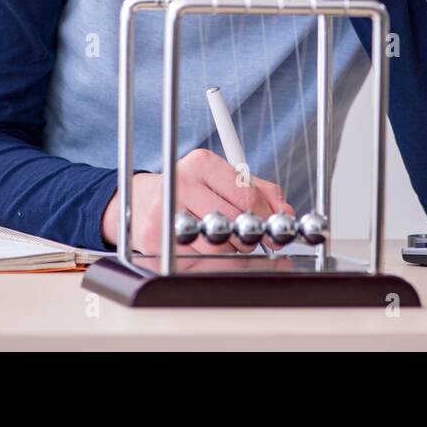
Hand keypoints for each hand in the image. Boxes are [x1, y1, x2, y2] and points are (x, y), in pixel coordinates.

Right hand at [101, 148, 294, 254]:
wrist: (139, 203)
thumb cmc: (188, 191)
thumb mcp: (223, 180)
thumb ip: (260, 190)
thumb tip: (286, 212)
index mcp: (202, 163)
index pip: (247, 194)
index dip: (266, 216)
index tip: (272, 228)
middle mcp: (181, 182)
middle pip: (234, 221)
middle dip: (247, 236)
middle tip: (247, 238)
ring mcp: (165, 212)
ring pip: (217, 246)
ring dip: (229, 252)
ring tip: (221, 241)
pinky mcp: (154, 240)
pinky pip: (197, 262)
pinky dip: (209, 263)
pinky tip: (204, 252)